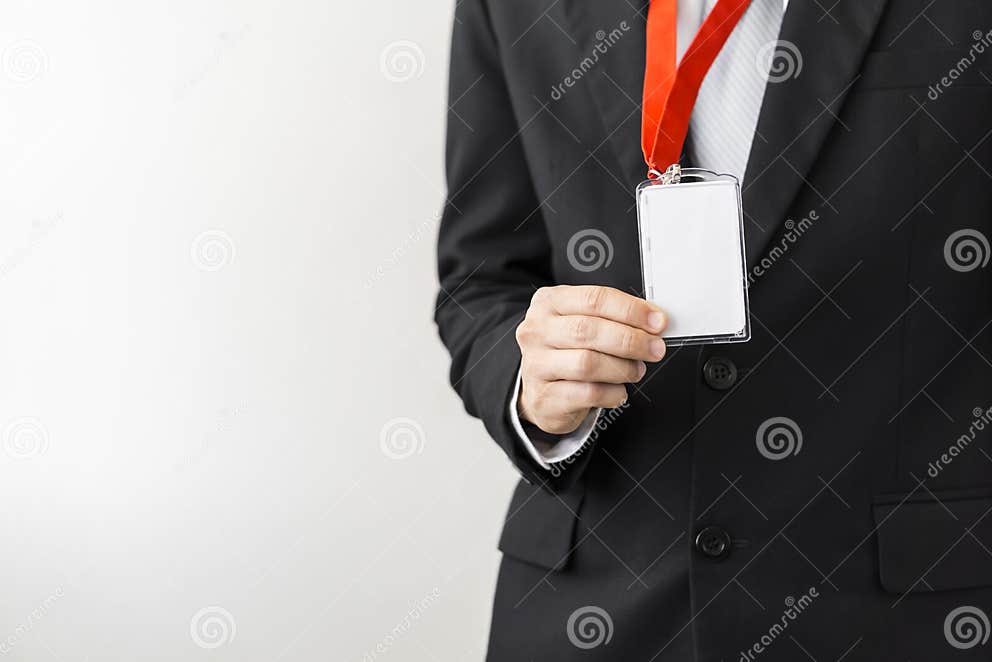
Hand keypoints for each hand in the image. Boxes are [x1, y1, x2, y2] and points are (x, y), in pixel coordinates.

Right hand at [515, 285, 666, 434]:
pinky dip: (613, 393)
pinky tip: (618, 390)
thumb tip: (653, 321)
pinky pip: (588, 393)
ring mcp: (537, 365)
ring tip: (636, 370)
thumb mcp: (582, 322)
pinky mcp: (545, 397)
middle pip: (589, 330)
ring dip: (623, 367)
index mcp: (549, 303)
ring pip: (588, 363)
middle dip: (631, 340)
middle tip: (654, 348)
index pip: (593, 299)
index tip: (657, 321)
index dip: (631, 310)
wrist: (539, 390)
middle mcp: (537, 331)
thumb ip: (612, 317)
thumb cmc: (566, 351)